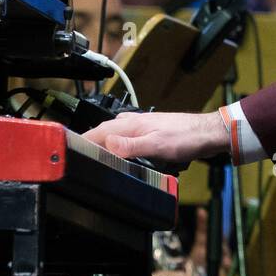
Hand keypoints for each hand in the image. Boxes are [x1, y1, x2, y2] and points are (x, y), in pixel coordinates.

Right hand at [84, 111, 228, 168]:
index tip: (66, 147)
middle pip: (104, 131)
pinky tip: (120, 148)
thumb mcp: (157, 146)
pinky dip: (118, 143)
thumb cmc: (186, 138)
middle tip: (75, 152)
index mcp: (131, 125)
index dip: (82, 140)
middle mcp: (134, 123)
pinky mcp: (151, 132)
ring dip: (103, 140)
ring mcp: (143, 126)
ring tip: (91, 151)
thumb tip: (105, 144)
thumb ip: (130, 146)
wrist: (208, 133)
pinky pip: (127, 137)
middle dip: (89, 140)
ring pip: (115, 133)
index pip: (99, 132)